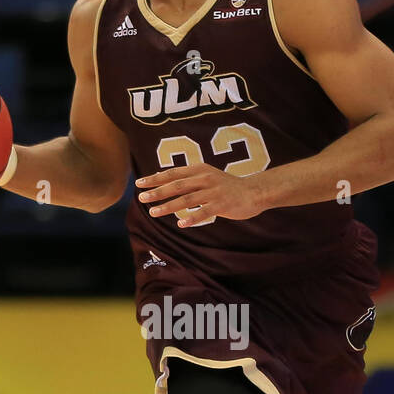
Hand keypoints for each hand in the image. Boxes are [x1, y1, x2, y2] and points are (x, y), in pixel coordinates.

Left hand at [135, 163, 266, 226]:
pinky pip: (204, 212)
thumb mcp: (207, 176)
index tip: (139, 184)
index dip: (155, 178)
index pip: (173, 173)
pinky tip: (181, 223)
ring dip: (169, 206)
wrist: (253, 191)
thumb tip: (163, 179)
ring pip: (187, 199)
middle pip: (177, 185)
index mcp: (199, 170)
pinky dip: (192, 218)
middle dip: (157, 192)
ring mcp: (213, 192)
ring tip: (154, 212)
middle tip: (142, 198)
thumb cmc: (227, 186)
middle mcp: (204, 178)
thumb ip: (188, 178)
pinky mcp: (222, 204)